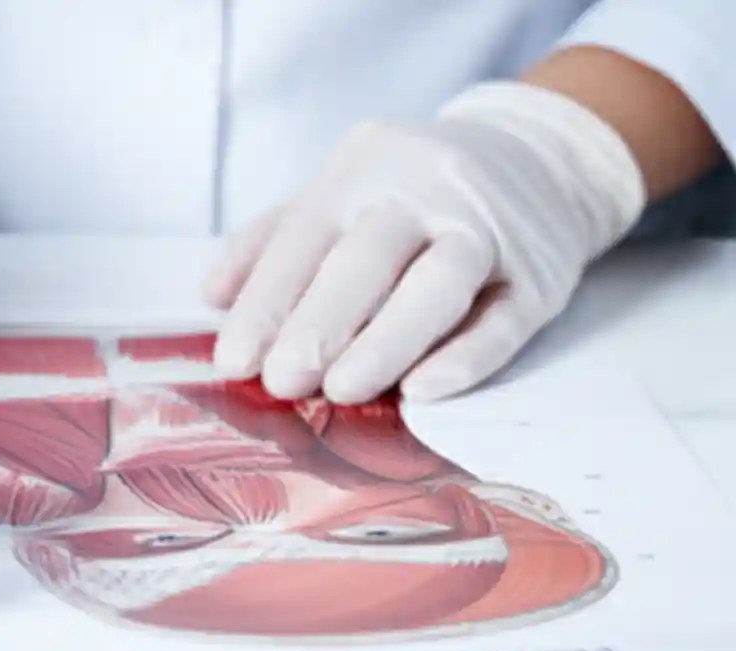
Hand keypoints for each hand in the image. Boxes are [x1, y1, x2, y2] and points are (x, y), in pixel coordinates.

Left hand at [205, 82, 644, 402]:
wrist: (543, 154)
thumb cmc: (412, 189)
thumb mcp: (341, 191)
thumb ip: (273, 239)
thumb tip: (211, 298)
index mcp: (362, 171)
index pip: (304, 238)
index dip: (265, 303)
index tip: (233, 362)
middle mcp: (425, 191)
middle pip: (366, 258)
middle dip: (318, 324)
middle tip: (281, 383)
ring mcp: (488, 229)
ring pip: (437, 285)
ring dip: (386, 341)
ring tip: (341, 392)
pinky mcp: (540, 276)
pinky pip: (503, 320)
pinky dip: (465, 357)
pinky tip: (424, 392)